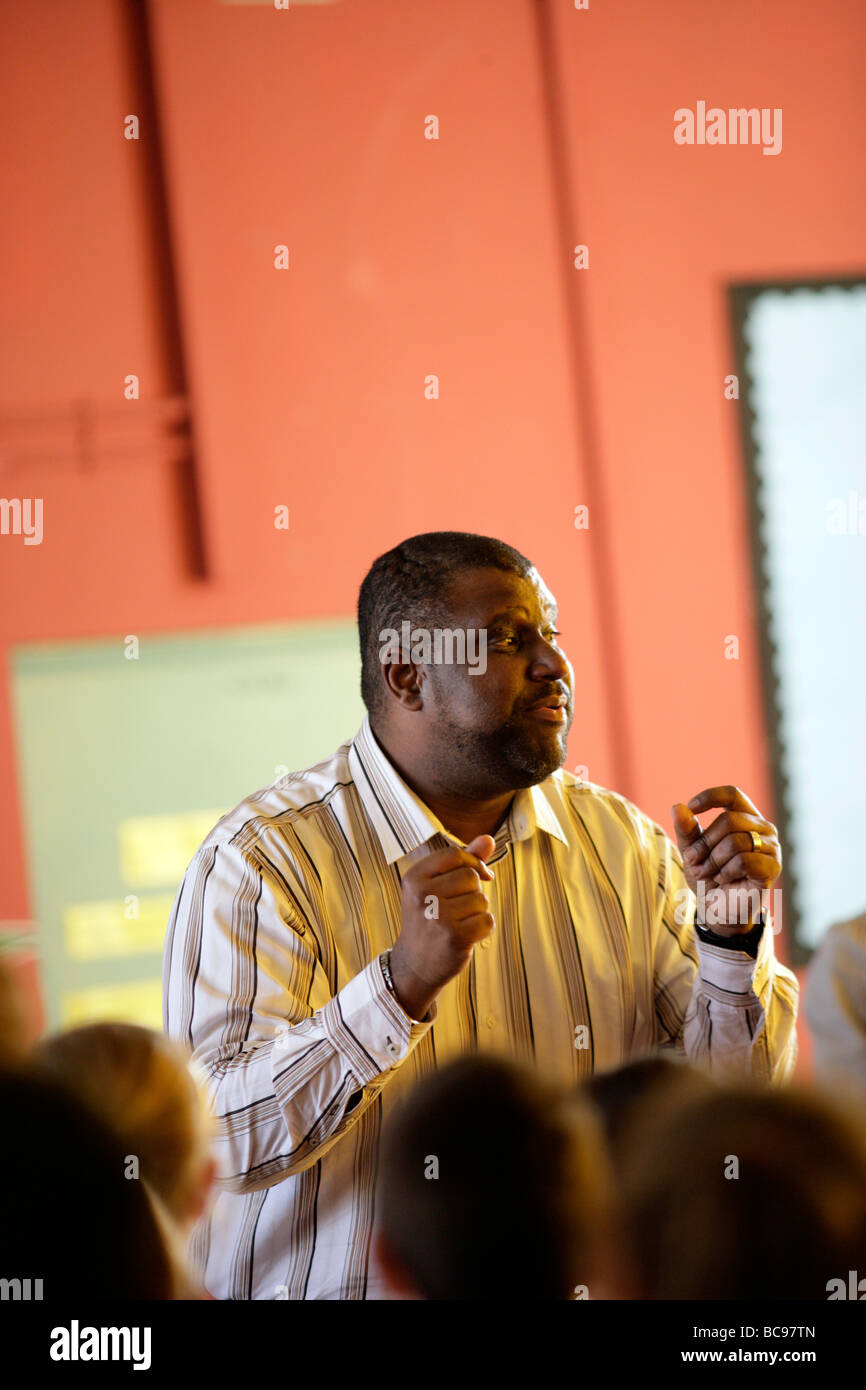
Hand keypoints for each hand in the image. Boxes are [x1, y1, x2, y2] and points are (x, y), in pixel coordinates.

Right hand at [389, 835, 496, 1018]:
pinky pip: (487, 920)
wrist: (415, 965)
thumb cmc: (429, 919)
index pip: (455, 854)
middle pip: (471, 876)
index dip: (473, 863)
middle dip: (474, 891)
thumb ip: (463, 861)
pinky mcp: (454, 937)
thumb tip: (489, 839)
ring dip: (478, 911)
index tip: (478, 876)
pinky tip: (466, 936)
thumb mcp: (436, 886)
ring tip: (459, 923)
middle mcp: (422, 895)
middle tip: (458, 908)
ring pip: (481, 899)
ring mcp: (438, 917)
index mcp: (414, 878)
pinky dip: (483, 928)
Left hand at [671, 786, 780, 935]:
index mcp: (745, 816)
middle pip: (729, 820)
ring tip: (707, 873)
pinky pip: (744, 860)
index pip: (733, 794)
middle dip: (704, 842)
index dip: (711, 797)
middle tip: (692, 861)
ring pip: (735, 841)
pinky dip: (726, 871)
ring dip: (712, 860)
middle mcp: (763, 828)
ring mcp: (771, 847)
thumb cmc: (707, 875)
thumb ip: (686, 829)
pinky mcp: (773, 868)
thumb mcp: (691, 850)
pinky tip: (724, 879)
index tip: (691, 808)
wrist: (718, 909)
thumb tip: (677, 807)